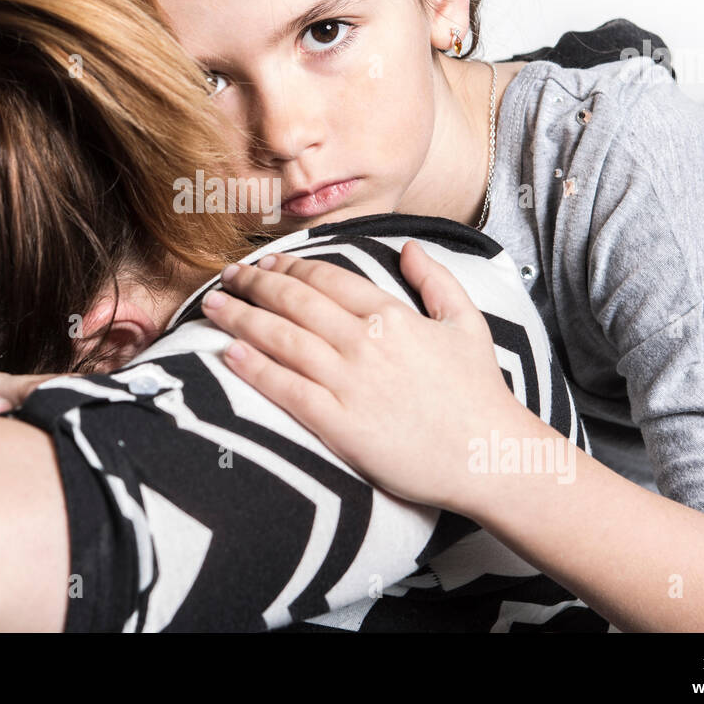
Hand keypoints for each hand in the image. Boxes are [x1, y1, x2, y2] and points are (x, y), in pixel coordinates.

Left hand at [200, 241, 528, 510]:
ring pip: (282, 340)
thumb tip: (408, 246)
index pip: (326, 279)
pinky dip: (254, 369)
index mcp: (392, 315)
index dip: (289, 266)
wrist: (490, 457)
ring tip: (212, 306)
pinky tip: (227, 354)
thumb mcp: (468, 322)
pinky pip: (286, 390)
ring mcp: (350, 384)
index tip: (267, 262)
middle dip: (253, 284)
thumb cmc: (479, 393)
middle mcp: (365, 344)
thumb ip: (436, 279)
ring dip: (241, 319)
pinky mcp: (340, 425)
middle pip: (294, 302)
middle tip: (227, 276)